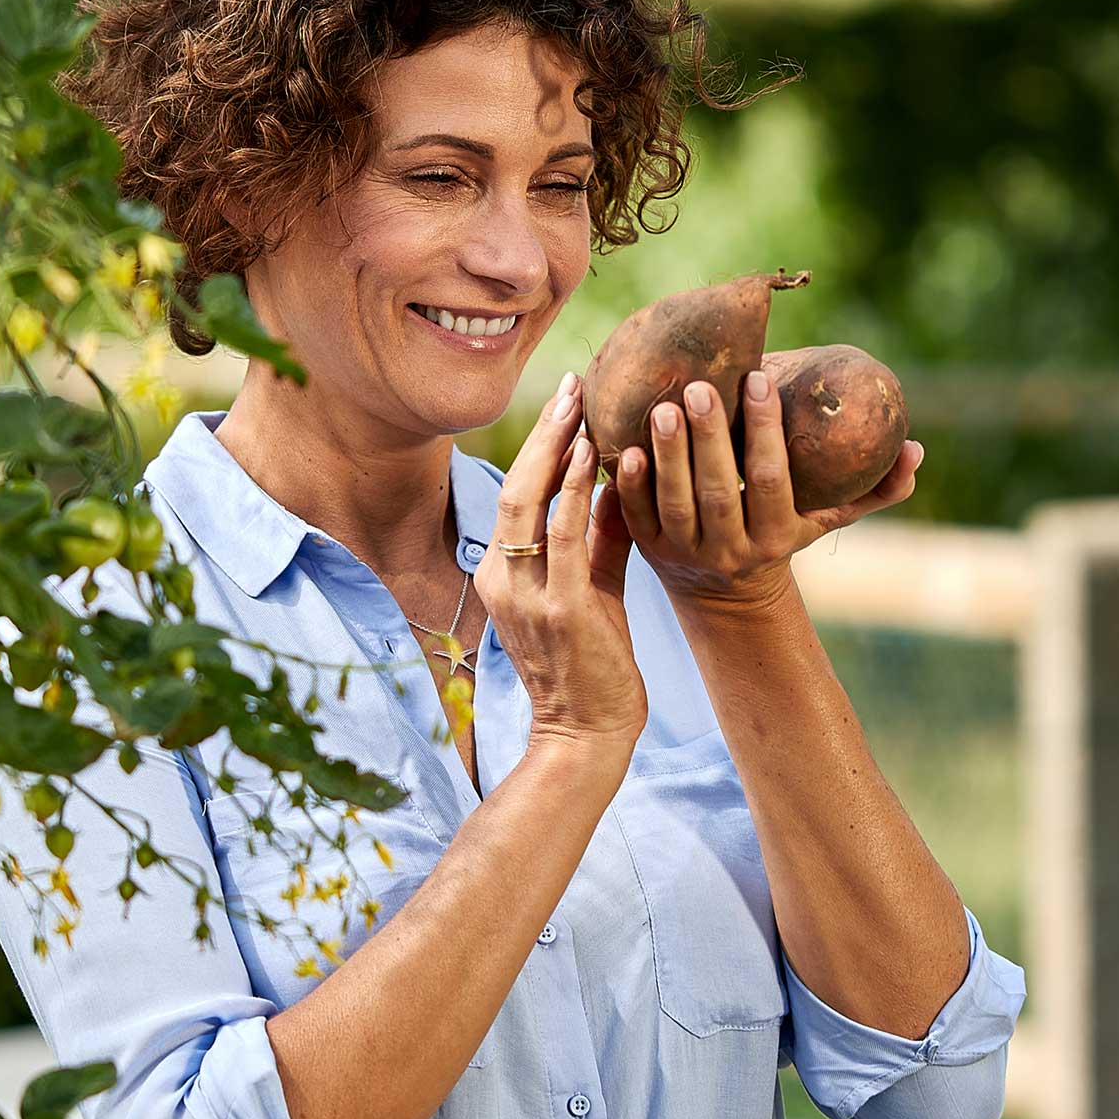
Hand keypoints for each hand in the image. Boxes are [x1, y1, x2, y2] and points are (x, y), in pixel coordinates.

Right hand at [480, 370, 647, 759]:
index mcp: (501, 573)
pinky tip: (597, 456)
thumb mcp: (591, 588)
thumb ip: (599, 535)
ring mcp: (525, 594)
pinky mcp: (559, 609)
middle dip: (544, 432)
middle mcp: (502, 579)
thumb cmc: (593, 663)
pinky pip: (566, 536)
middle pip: (514, 486)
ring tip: (585, 403)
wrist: (588, 733)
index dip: (540, 444)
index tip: (568, 400)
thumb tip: (617, 477)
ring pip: (531, 503)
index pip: (516, 494)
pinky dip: (578, 491)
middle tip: (574, 384)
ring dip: (559, 448)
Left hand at [607, 371, 922, 605]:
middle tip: (701, 385)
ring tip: (663, 406)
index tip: (759, 378)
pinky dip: (628, 484)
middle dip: (710, 439)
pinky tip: (624, 446)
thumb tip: (915, 449)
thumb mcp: (829, 518)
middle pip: (719, 492)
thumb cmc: (784, 532)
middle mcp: (730, 549)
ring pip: (674, 503)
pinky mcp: (648, 551)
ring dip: (668, 454)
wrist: (727, 592)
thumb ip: (876, 489)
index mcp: (777, 536)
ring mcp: (685, 552)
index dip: (765, 430)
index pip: (771, 480)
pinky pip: (635, 517)